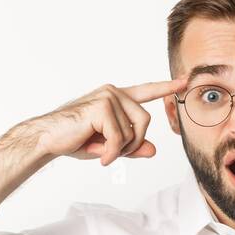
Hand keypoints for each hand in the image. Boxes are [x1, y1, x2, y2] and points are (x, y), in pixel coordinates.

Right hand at [33, 75, 189, 165]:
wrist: (48, 139)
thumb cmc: (75, 140)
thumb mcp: (109, 146)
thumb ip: (132, 147)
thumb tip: (154, 150)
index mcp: (116, 98)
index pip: (146, 91)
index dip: (166, 87)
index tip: (186, 80)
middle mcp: (114, 93)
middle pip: (145, 121)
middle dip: (133, 143)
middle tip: (112, 153)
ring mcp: (108, 97)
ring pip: (132, 132)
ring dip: (118, 149)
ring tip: (101, 151)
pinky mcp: (102, 106)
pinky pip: (119, 137)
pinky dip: (111, 152)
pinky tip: (98, 153)